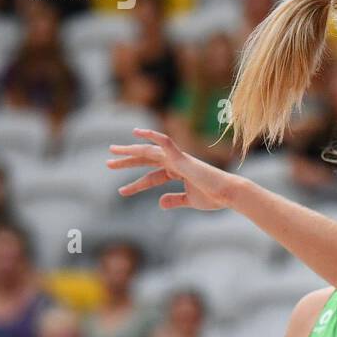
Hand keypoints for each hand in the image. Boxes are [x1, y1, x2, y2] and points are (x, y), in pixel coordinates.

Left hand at [108, 128, 236, 210]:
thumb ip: (174, 200)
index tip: (121, 191)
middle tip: (109, 162)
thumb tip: (160, 203)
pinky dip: (151, 136)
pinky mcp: (182, 158)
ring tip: (112, 150)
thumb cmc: (213, 197)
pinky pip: (165, 143)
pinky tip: (136, 133)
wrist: (227, 194)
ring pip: (149, 152)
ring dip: (130, 151)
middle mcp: (176, 162)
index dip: (136, 184)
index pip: (152, 175)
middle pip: (147, 159)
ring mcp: (178, 158)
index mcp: (178, 171)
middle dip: (128, 160)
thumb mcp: (189, 200)